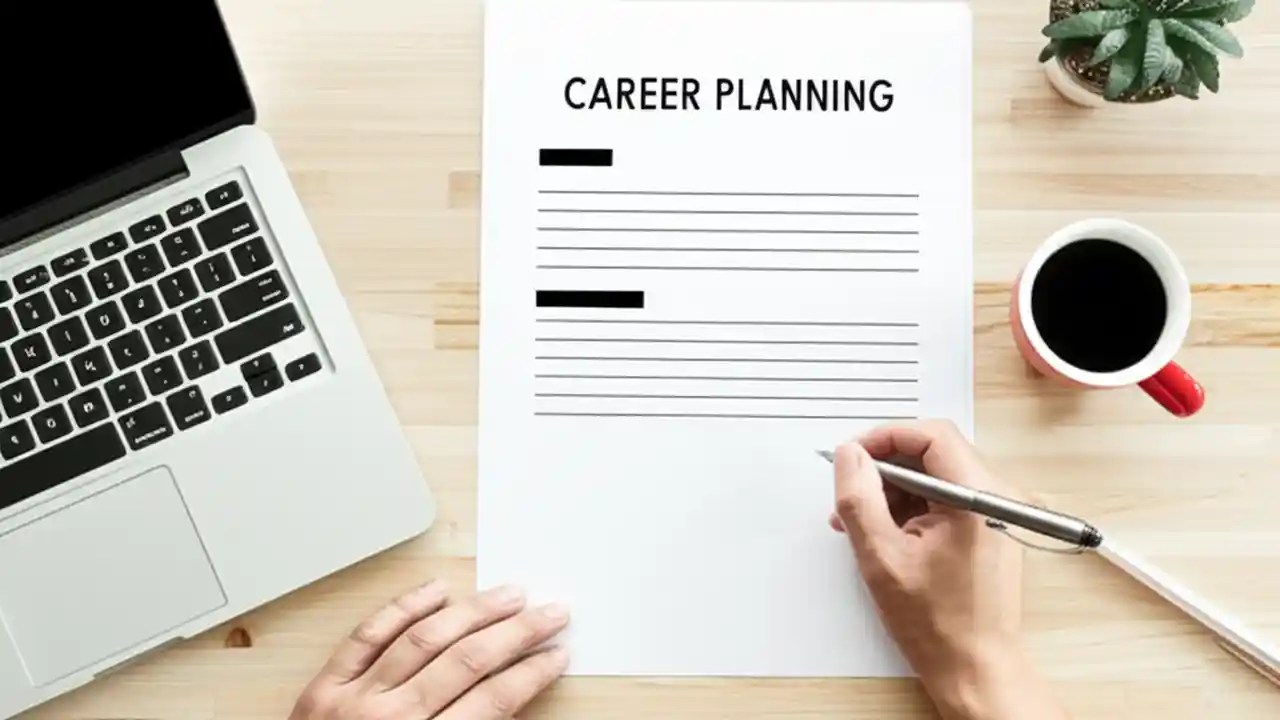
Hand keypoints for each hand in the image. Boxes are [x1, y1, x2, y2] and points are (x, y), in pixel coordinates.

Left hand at [291, 582, 569, 719]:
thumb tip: (510, 703)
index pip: (494, 702)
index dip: (532, 674)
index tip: (557, 655)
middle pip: (468, 661)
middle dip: (518, 633)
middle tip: (551, 613)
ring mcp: (353, 699)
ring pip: (425, 638)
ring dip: (475, 612)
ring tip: (509, 595)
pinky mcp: (323, 687)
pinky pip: (368, 635)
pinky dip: (404, 608)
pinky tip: (437, 591)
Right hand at [829, 420, 1067, 719]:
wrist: (975, 667)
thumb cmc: (938, 625)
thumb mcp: (881, 557)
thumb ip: (859, 498)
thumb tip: (850, 456)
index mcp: (977, 498)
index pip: (932, 435)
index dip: (885, 437)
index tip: (854, 454)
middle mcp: (996, 497)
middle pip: (933, 453)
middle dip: (885, 469)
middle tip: (851, 491)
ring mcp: (997, 512)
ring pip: (936, 476)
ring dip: (895, 491)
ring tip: (862, 522)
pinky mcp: (990, 527)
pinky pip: (946, 498)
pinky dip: (913, 507)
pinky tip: (886, 533)